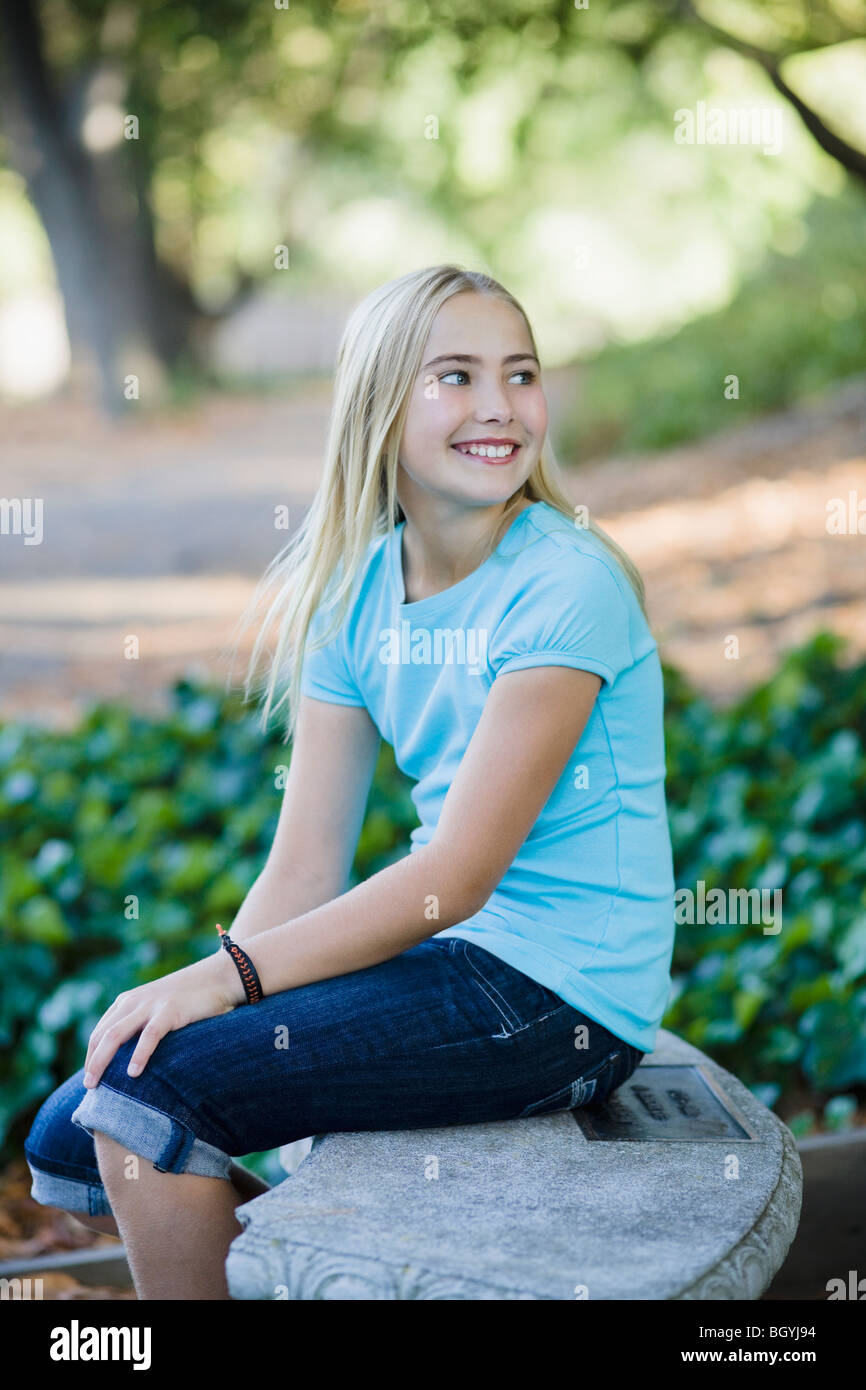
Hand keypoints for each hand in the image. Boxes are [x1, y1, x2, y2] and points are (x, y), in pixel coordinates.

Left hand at [82, 951, 243, 1087]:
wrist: (220, 976)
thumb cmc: (190, 999)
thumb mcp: (158, 1008)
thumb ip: (142, 1025)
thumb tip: (130, 1060)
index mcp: (127, 1001)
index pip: (99, 1032)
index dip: (91, 1056)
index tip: (91, 1078)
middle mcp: (133, 1001)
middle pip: (101, 1035)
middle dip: (91, 1062)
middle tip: (88, 1087)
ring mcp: (151, 1005)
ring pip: (115, 1035)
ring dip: (101, 1061)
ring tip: (97, 1085)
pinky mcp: (170, 1010)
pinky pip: (149, 1035)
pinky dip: (138, 1055)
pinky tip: (133, 1073)